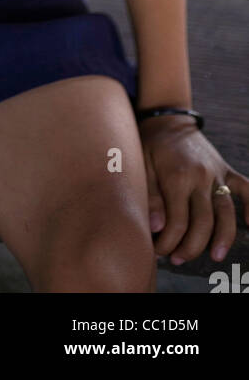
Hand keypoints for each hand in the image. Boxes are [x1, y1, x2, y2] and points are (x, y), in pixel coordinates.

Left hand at [140, 114, 248, 264]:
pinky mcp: (226, 170)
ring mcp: (217, 173)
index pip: (177, 222)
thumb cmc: (150, 145)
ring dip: (222, 237)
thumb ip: (150, 197)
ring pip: (226, 212)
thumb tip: (156, 228)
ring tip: (214, 256)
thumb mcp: (141, 166)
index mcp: (177, 177)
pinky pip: (246, 188)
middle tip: (178, 259)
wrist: (168, 120)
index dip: (169, 242)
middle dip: (191, 246)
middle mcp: (201, 176)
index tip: (159, 251)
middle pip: (204, 222)